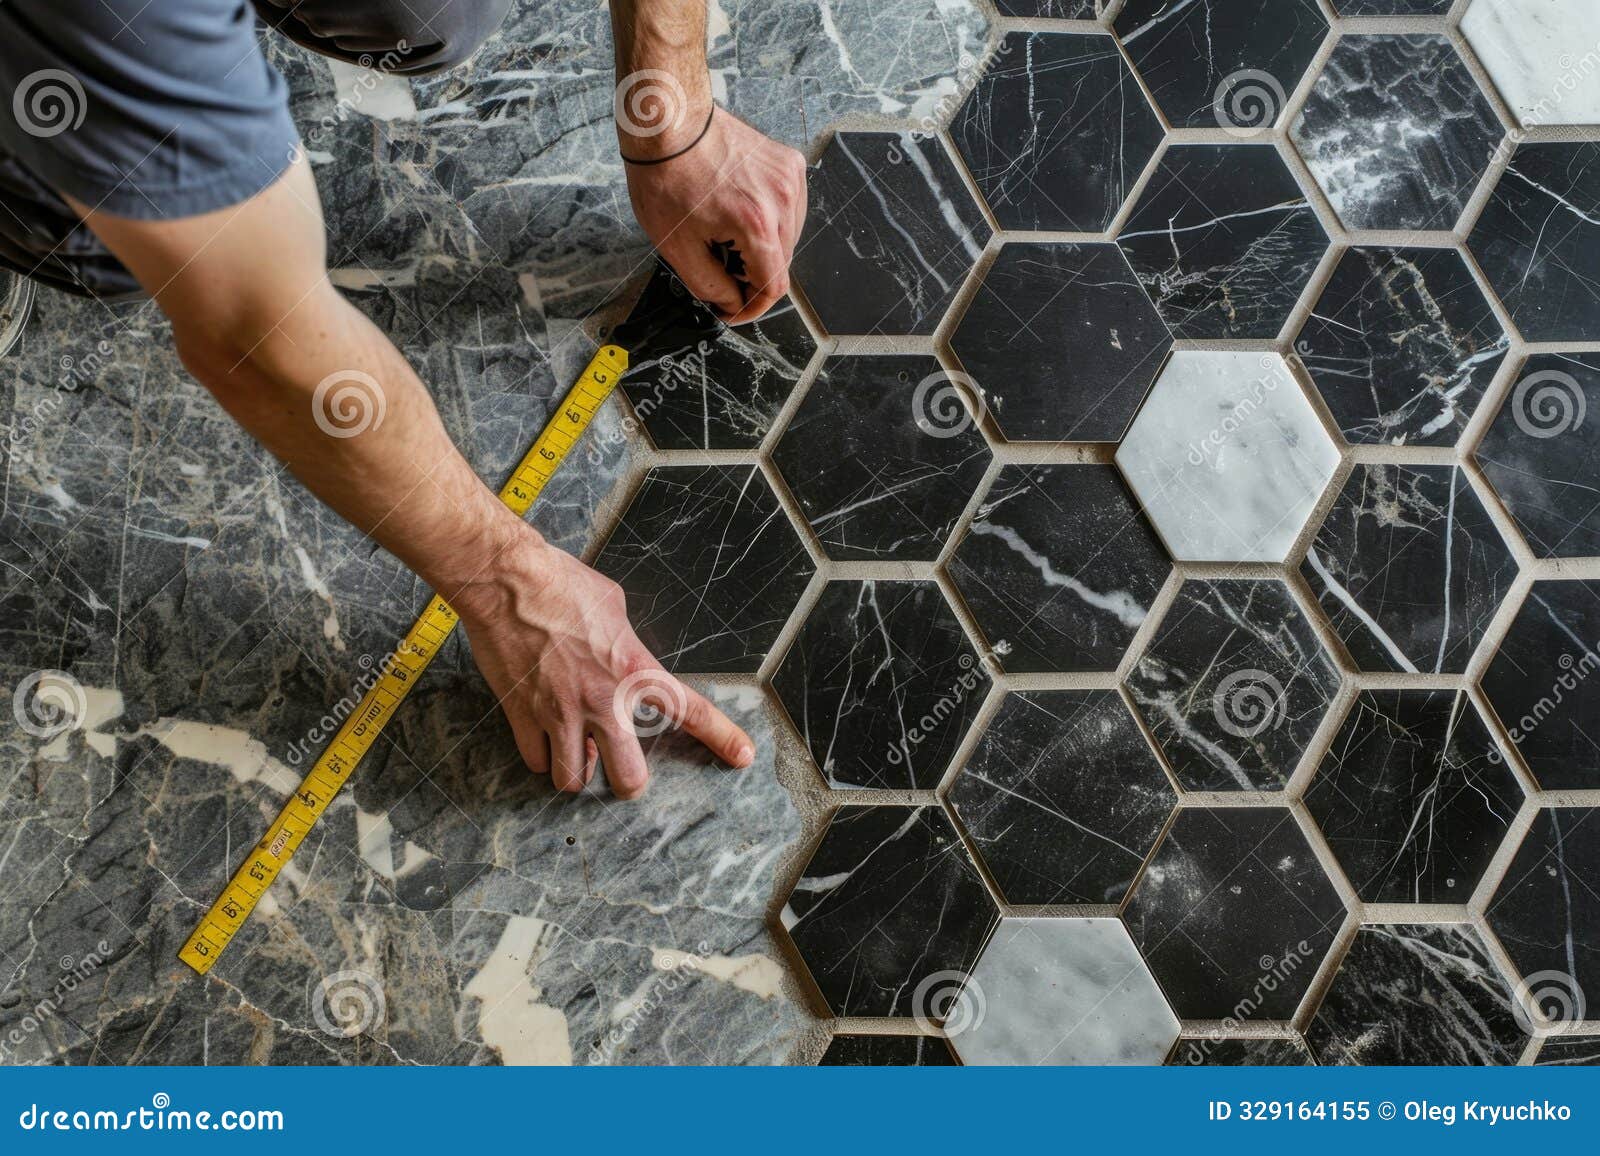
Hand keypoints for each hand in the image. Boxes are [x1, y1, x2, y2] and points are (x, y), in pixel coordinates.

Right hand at [453, 530, 754, 797]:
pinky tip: (544, 741)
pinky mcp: (523, 715)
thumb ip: (624, 642)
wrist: (508, 582)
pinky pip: (536, 762)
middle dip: (626, 782)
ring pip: (572, 779)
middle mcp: (602, 700)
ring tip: (576, 755)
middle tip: (621, 772)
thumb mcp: (613, 606)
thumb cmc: (561, 584)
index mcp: (634, 670)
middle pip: (628, 777)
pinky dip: (541, 757)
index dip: (721, 737)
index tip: (741, 756)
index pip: (690, 710)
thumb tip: (620, 651)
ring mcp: (561, 713)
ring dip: (577, 772)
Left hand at [624, 105, 807, 323]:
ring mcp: (789, 179)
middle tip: (720, 270)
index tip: (734, 310)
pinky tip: (741, 213)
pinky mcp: (789, 164)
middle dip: (751, 276)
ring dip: (761, 248)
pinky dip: (770, 221)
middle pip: (781, 264)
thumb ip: (710, 286)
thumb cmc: (666, 175)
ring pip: (788, 238)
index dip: (752, 308)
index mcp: (756, 225)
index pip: (773, 287)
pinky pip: (790, 209)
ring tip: (727, 236)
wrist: (670, 123)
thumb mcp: (677, 247)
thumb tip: (732, 303)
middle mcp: (782, 200)